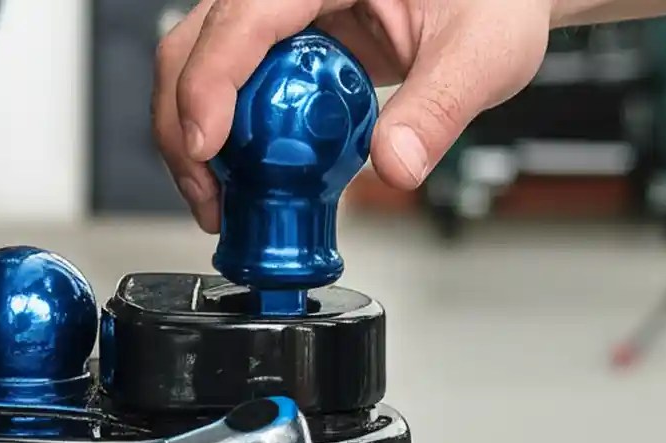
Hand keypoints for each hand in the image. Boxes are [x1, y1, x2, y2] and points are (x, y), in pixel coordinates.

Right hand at [153, 0, 554, 231]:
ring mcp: (272, 14)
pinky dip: (222, 138)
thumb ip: (438, 107)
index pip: (241, 18)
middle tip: (210, 196)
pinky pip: (225, 86)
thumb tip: (395, 163)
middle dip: (183, 128)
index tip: (208, 147)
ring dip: (192, 139)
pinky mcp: (274, 46)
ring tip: (221, 201)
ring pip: (194, 66)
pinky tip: (243, 179)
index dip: (209, 84)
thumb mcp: (482, 49)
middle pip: (192, 45)